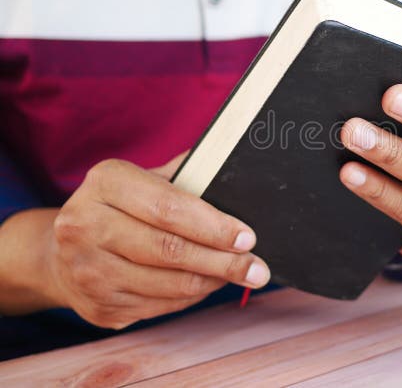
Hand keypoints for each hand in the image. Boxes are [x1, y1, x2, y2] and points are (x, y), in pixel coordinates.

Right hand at [44, 154, 269, 328]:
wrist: (62, 251)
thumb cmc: (121, 208)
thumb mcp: (145, 179)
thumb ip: (187, 176)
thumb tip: (234, 176)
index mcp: (105, 183)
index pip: (169, 208)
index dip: (213, 226)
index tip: (247, 237)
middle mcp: (86, 225)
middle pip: (170, 250)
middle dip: (223, 261)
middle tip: (257, 267)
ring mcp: (87, 270)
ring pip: (168, 283)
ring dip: (212, 281)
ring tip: (239, 275)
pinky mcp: (97, 306)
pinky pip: (160, 305)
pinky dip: (192, 296)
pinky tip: (208, 285)